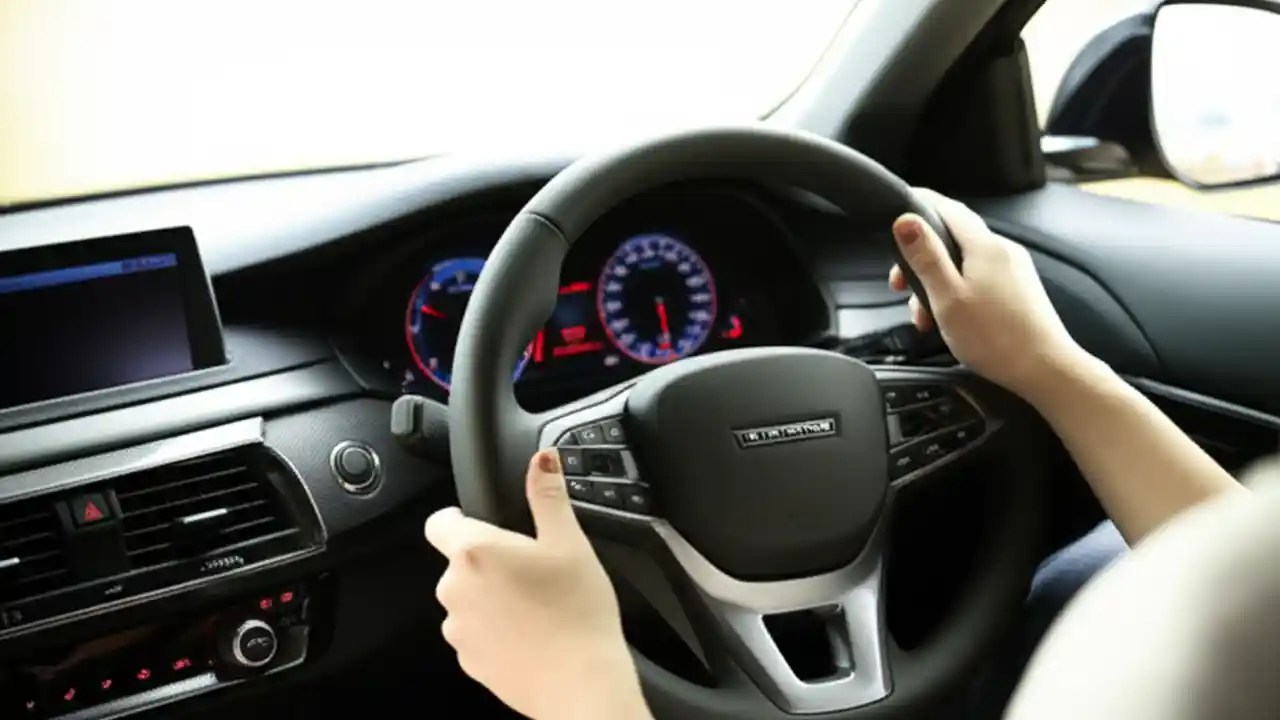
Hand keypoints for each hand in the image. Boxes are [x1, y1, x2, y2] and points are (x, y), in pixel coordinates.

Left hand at [424, 450, 649, 719]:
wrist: (580, 683)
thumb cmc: (577, 612)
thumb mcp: (569, 543)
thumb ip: (548, 496)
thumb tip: (541, 460)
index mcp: (475, 551)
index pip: (439, 522)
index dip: (460, 518)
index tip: (489, 525)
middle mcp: (455, 589)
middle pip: (459, 563)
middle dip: (488, 562)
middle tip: (532, 570)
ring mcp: (458, 629)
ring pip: (467, 600)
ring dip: (490, 598)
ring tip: (536, 605)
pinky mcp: (468, 661)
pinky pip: (476, 634)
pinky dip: (496, 631)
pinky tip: (531, 633)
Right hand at [888, 189, 1085, 399]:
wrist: (1045, 370)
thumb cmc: (996, 339)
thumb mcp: (947, 297)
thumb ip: (925, 257)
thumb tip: (906, 220)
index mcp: (984, 246)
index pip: (947, 208)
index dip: (920, 205)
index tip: (899, 208)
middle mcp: (1003, 250)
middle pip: (953, 239)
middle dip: (922, 260)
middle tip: (901, 285)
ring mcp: (1014, 269)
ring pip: (964, 263)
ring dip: (938, 283)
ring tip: (926, 317)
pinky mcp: (1019, 289)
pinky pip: (980, 279)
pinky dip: (958, 292)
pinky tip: (951, 318)